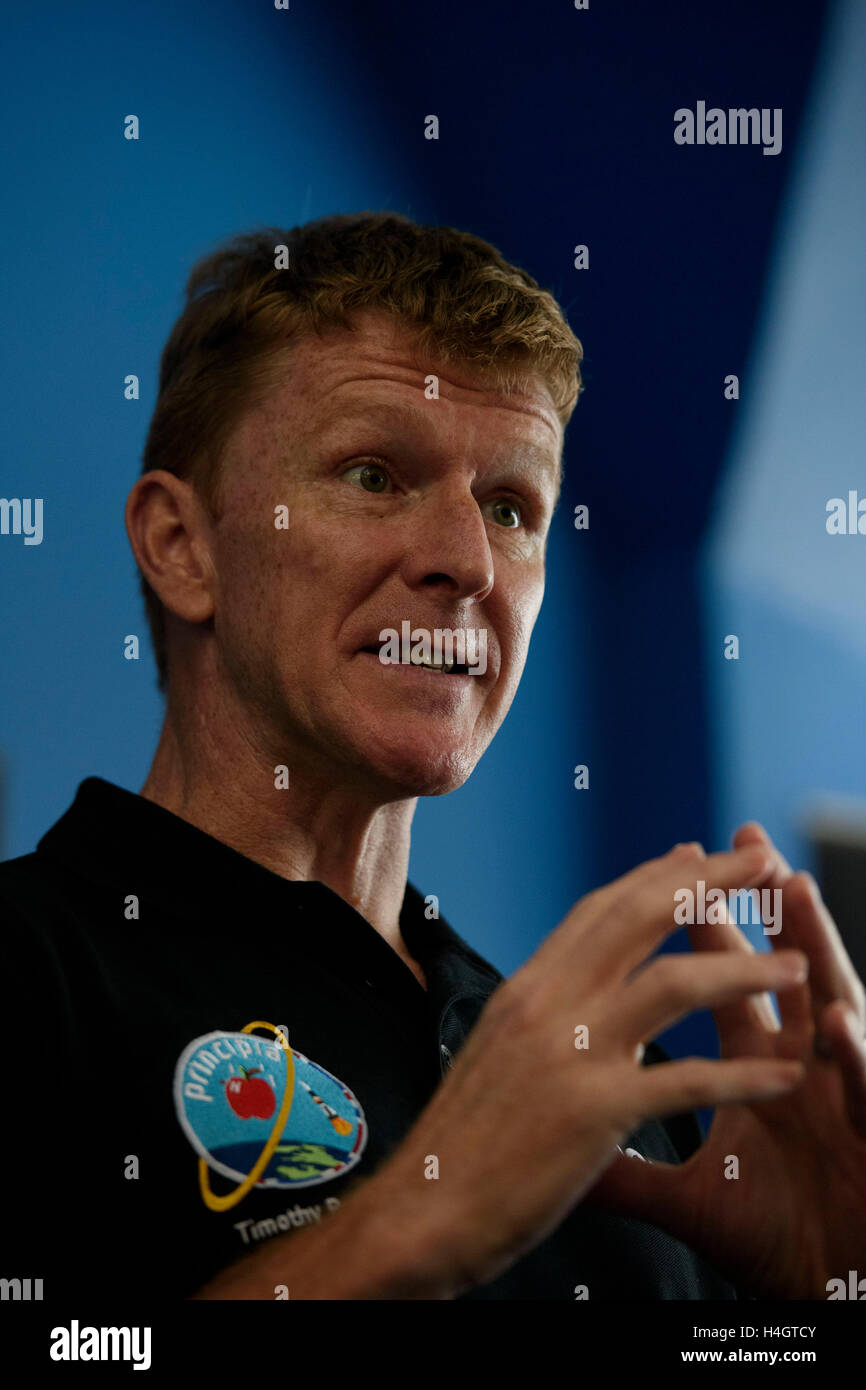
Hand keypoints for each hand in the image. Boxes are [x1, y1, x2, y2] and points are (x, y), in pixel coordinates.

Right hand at [372, 843, 807, 1293]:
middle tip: (762, 861)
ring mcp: (570, 1054)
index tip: (698, 851)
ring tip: (796, 965)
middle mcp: (546, 1003)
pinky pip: (689, 1081)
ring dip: (744, 969)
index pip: (599, 909)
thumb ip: (543, 1012)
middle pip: (640, 918)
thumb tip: (582, 984)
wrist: (420, 1210)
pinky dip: (745, 1077)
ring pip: (673, 985)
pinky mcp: (594, 1113)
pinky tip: (786, 1075)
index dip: (656, 875)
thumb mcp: (497, 1050)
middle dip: (711, 882)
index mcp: (526, 988)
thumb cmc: (463, 1142)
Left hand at [587, 826, 865, 1298]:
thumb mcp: (689, 1199)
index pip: (714, 977)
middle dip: (760, 906)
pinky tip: (834, 1022)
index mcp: (752, 1064)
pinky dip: (852, 1054)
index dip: (697, 923)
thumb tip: (553, 1138)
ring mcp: (841, 1094)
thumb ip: (624, 1162)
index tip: (672, 861)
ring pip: (832, 1004)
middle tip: (742, 841)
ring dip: (814, 948)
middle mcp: (801, 1063)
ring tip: (793, 890)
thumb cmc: (775, 1238)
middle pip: (777, 965)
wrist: (829, 1291)